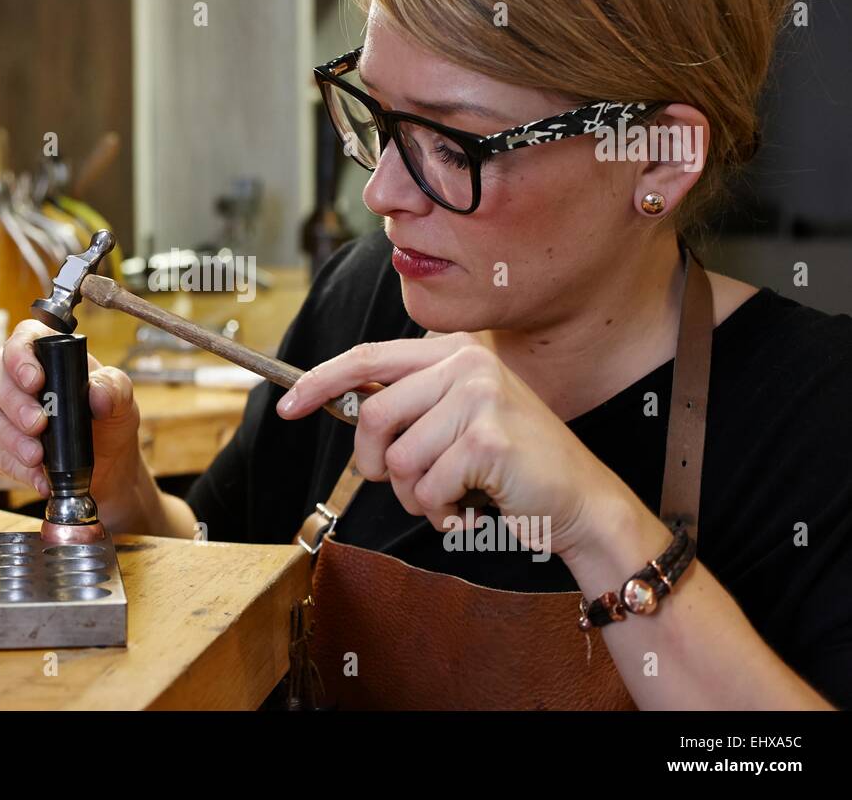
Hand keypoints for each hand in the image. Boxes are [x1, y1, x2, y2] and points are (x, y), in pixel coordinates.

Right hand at [0, 320, 141, 510]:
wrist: (105, 466)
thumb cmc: (107, 421)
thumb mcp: (122, 402)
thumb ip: (114, 390)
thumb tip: (97, 396)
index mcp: (46, 353)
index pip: (22, 338)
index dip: (20, 356)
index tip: (35, 380)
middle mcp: (12, 374)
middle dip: (12, 400)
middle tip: (38, 424)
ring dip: (6, 435)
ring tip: (36, 456)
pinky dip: (9, 464)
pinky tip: (35, 475)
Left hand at [275, 334, 635, 559]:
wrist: (578, 497)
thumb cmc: (510, 464)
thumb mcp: (457, 417)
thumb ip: (409, 404)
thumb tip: (339, 405)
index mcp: (452, 352)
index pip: (367, 359)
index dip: (319, 382)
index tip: (286, 406)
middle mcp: (465, 365)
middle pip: (374, 416)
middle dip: (374, 464)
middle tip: (406, 484)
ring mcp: (479, 398)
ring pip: (398, 459)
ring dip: (415, 494)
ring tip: (451, 494)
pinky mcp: (487, 440)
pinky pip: (427, 486)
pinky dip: (440, 511)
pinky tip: (470, 507)